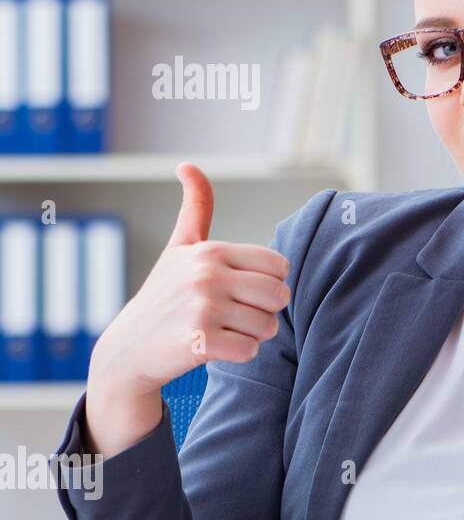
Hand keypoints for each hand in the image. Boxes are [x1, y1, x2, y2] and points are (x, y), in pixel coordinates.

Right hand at [84, 163, 291, 457]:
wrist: (127, 349)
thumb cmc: (163, 296)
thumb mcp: (179, 249)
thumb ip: (196, 209)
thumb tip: (187, 165)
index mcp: (210, 251)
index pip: (279, 266)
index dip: (266, 283)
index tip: (239, 290)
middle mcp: (207, 275)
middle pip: (279, 296)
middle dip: (265, 311)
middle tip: (234, 315)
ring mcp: (203, 308)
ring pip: (268, 326)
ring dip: (251, 336)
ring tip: (221, 331)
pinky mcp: (199, 341)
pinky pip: (250, 351)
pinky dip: (238, 354)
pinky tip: (212, 348)